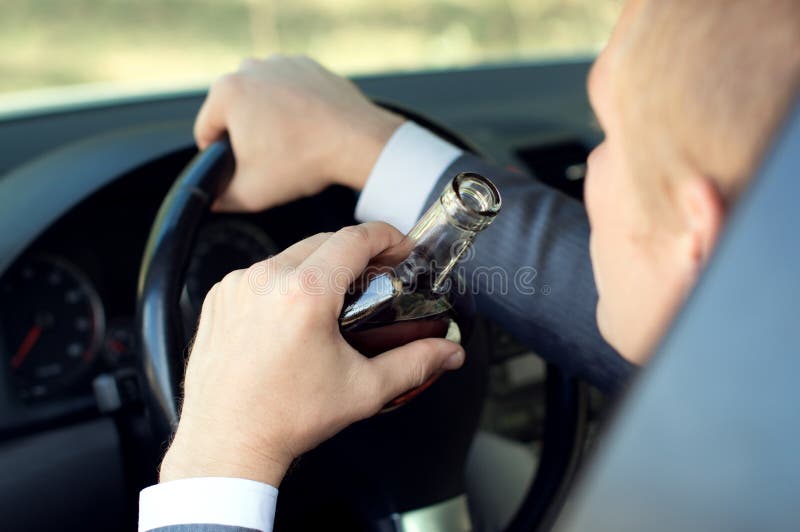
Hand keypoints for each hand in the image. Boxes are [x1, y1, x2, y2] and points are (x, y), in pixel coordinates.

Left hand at [159, 222, 464, 486]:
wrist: (227, 444)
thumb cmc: (289, 419)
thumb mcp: (363, 389)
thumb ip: (414, 363)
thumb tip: (450, 352)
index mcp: (303, 295)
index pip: (354, 239)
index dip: (386, 236)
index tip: (401, 248)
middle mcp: (265, 280)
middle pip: (323, 241)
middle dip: (357, 251)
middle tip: (380, 274)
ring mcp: (236, 286)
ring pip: (290, 255)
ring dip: (320, 265)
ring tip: (340, 294)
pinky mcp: (218, 298)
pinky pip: (261, 273)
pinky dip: (285, 281)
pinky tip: (298, 310)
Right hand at [194, 55, 404, 211]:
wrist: (358, 141)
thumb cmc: (305, 161)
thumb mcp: (252, 193)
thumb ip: (221, 198)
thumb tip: (213, 199)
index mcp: (227, 92)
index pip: (206, 131)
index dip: (218, 157)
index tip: (240, 169)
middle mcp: (251, 68)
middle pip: (234, 113)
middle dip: (246, 136)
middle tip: (271, 160)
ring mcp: (282, 63)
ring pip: (262, 100)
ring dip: (270, 120)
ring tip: (291, 145)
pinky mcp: (309, 66)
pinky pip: (291, 91)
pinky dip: (295, 108)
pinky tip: (309, 130)